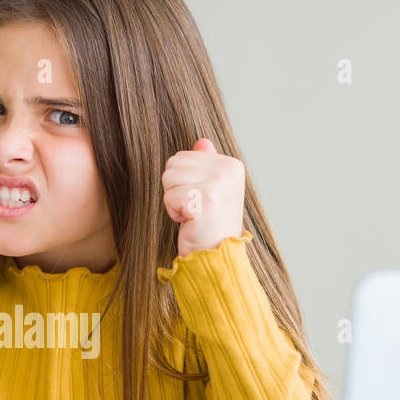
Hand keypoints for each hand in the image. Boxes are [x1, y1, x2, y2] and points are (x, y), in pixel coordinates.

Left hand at [161, 137, 245, 258]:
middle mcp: (228, 170)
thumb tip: (201, 141)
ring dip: (174, 201)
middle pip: (172, 164)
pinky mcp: (205, 198)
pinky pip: (169, 196)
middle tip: (194, 209)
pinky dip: (174, 213)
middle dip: (175, 190)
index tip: (200, 201)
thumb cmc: (209, 226)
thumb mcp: (211, 191)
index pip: (181, 157)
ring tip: (193, 215)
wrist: (217, 258)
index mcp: (231, 165)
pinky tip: (190, 222)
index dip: (183, 183)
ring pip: (168, 178)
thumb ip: (206, 165)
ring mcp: (218, 183)